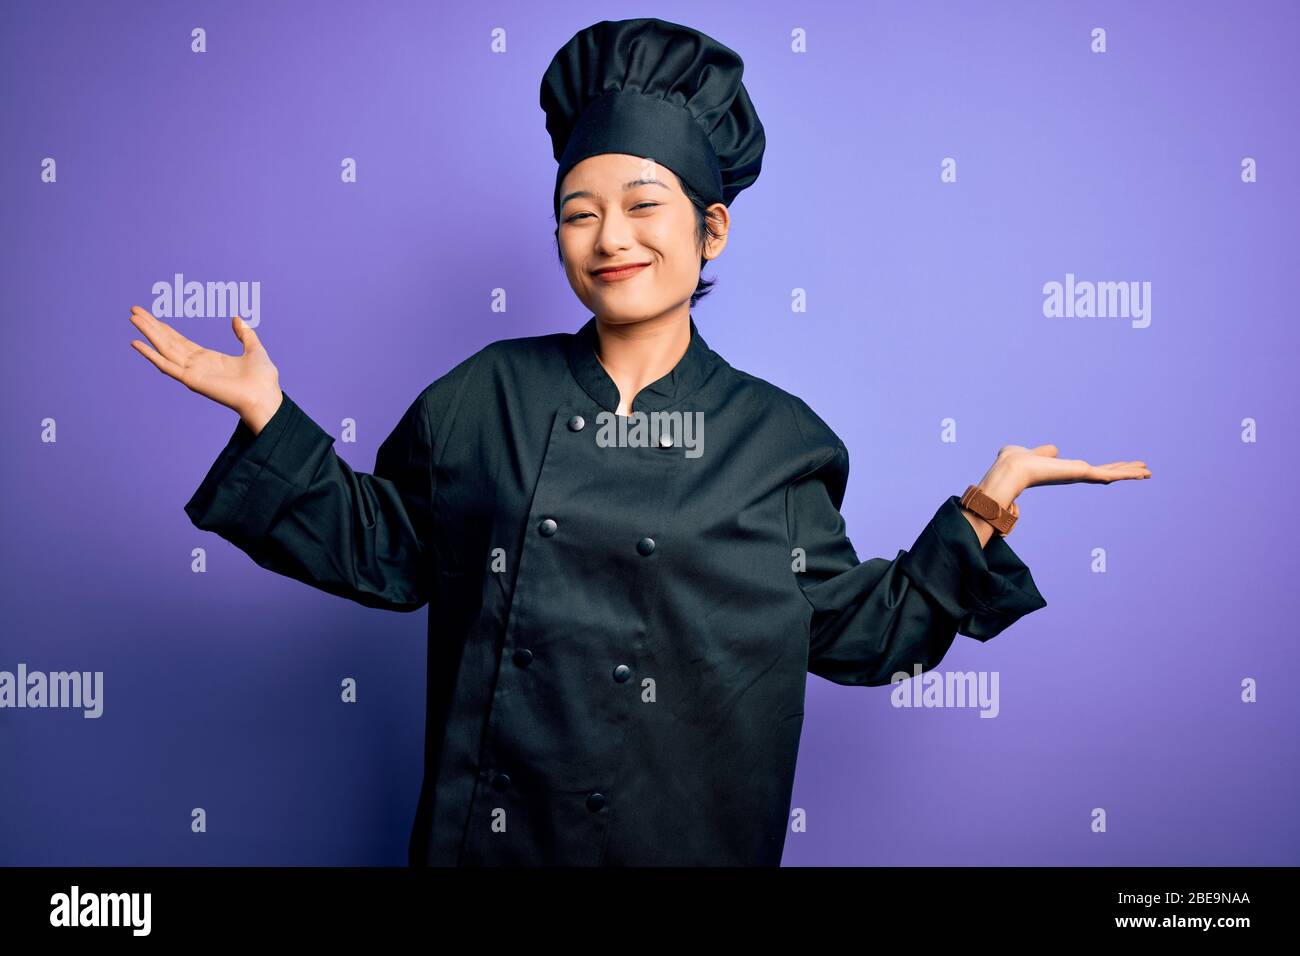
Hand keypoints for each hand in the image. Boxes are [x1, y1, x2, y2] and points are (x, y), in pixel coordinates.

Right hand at [128, 307, 282, 432]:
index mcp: (209, 359)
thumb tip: (237, 318)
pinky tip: (137, 343)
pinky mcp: (191, 380)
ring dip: (148, 333)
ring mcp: (192, 373)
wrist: (265, 397)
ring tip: (133, 317)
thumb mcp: (254, 348)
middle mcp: (197, 366)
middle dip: (151, 326)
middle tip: (134, 310)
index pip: (180, 341)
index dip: (165, 328)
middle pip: (168, 342)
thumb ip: (244, 334)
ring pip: (163, 349)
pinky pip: (166, 365)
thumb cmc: (263, 379)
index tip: (151, 316)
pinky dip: (150, 355)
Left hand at [985, 444, 1151, 499]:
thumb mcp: (1033, 454)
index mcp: (1064, 470)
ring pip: (1111, 474)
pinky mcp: (1083, 473)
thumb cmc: (1014, 462)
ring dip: (1130, 472)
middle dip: (1123, 471)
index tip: (1115, 470)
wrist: (1012, 468)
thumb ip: (1044, 452)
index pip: (1089, 470)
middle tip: (1143, 471)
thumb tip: (1053, 450)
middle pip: (1105, 473)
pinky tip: (1143, 473)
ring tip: (1148, 472)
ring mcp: (1080, 475)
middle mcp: (1074, 474)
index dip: (1104, 469)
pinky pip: (1110, 474)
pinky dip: (1128, 474)